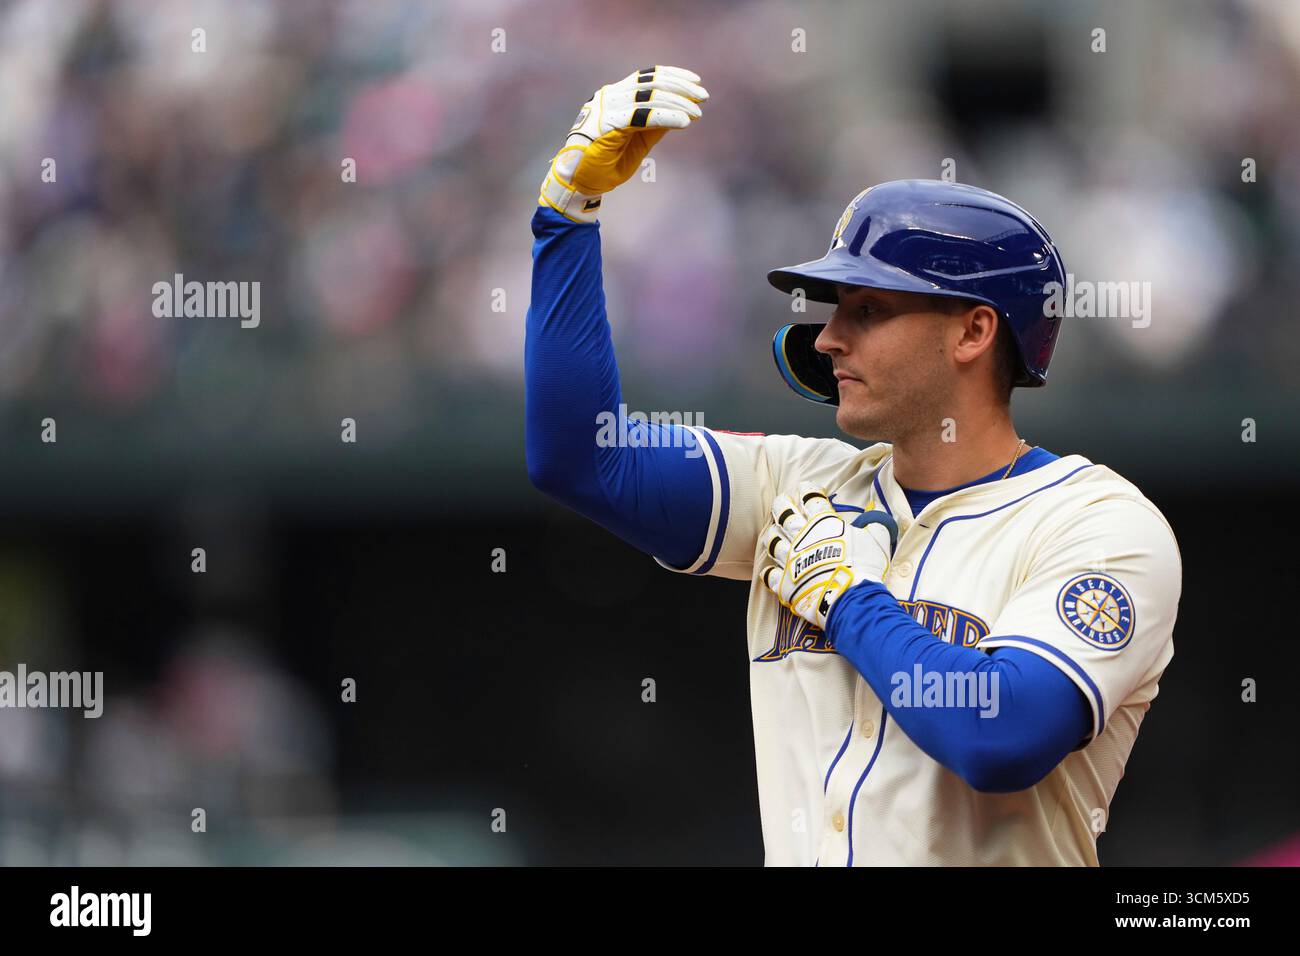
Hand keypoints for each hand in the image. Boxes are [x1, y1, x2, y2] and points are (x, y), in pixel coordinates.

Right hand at [538, 66, 708, 223]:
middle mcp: (610, 96)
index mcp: (615, 96)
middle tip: (702, 97)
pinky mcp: (607, 125)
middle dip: (680, 87)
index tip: (695, 82)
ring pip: (649, 96)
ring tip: (696, 113)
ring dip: (677, 103)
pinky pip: (641, 115)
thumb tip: (680, 113)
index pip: (648, 77)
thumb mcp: (637, 141)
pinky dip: (665, 116)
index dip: (674, 75)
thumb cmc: (605, 163)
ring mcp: (606, 109)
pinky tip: (682, 122)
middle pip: (651, 82)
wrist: (577, 181)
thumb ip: (654, 125)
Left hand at [758, 483, 898, 630]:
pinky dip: (769, 573)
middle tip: (781, 501)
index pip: (811, 499)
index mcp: (823, 524)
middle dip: (781, 505)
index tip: (805, 488)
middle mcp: (801, 538)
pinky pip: (770, 575)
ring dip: (773, 536)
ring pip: (773, 541)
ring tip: (774, 533)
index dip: (807, 490)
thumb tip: (878, 513)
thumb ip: (876, 524)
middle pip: (784, 514)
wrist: (850, 597)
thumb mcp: (877, 539)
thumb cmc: (864, 566)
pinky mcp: (784, 582)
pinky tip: (770, 571)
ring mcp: (790, 559)